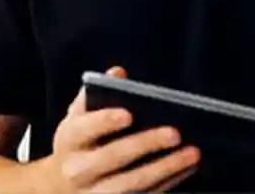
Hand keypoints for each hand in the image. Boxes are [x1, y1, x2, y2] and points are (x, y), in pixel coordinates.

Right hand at [42, 67, 199, 192]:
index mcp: (69, 140)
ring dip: (164, 169)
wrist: (61, 186)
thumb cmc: (80, 143)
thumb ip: (96, 93)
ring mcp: (94, 193)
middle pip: (111, 157)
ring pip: (130, 184)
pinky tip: (187, 168)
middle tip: (175, 133)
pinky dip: (168, 183)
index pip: (83, 129)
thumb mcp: (80, 117)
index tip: (129, 114)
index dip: (104, 122)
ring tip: (192, 153)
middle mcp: (77, 169)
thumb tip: (118, 73)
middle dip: (144, 145)